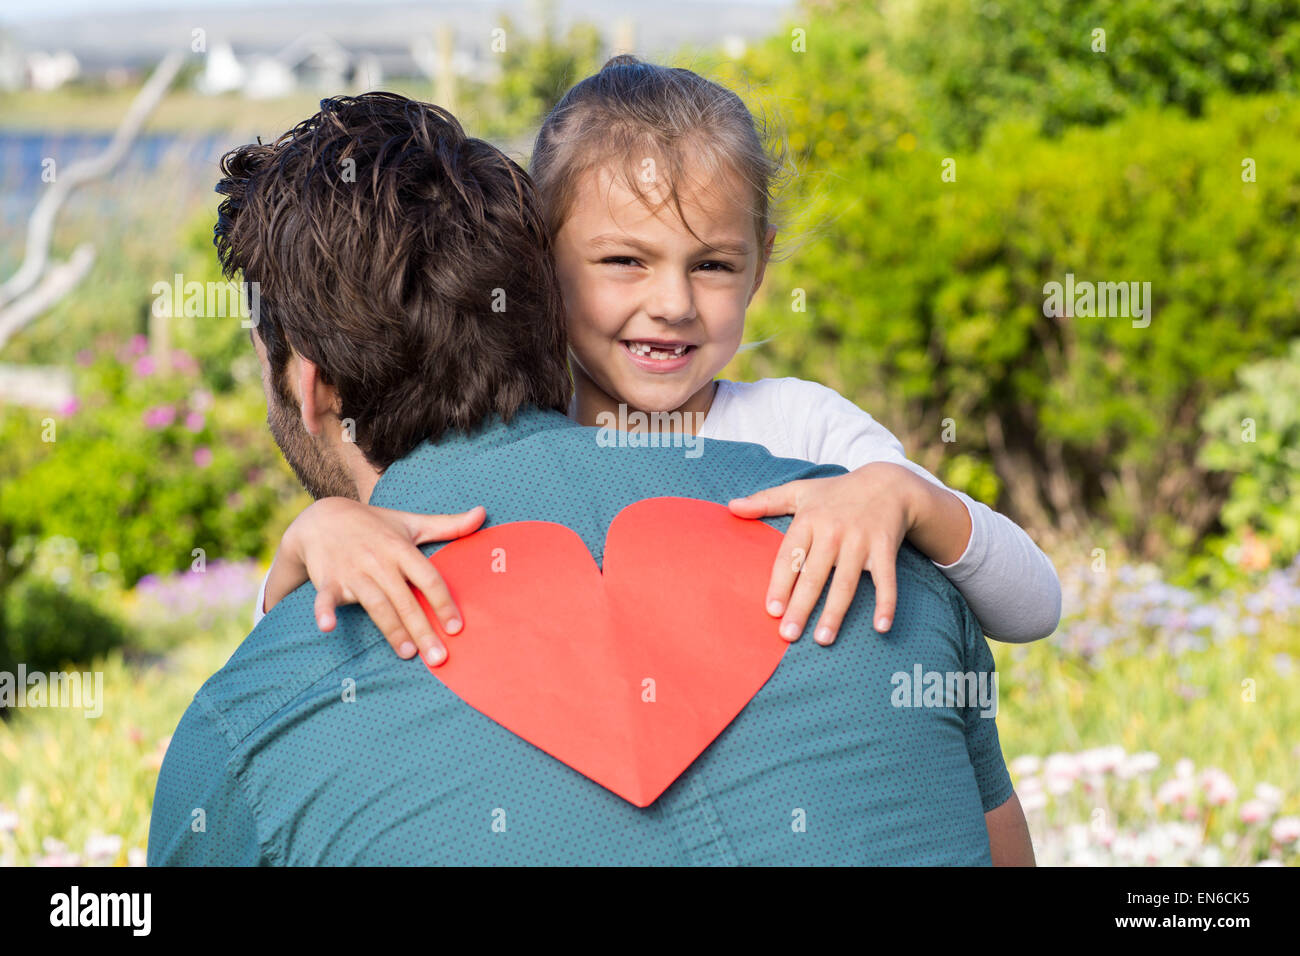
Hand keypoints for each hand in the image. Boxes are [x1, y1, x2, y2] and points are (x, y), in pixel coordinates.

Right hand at [274, 497, 485, 665]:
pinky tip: (327, 627)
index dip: (443, 603)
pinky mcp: (329, 581)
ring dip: (392, 630)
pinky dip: (323, 612)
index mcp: (400, 548)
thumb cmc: (375, 525)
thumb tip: (482, 513)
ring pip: (376, 605)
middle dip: (422, 629)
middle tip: (439, 657)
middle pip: (404, 599)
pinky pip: (325, 598)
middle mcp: (378, 561)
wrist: (323, 517)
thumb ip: (447, 524)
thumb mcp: (411, 522)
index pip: (428, 578)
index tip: (457, 628)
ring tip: (409, 653)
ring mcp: (353, 571)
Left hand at [728, 463, 925, 644]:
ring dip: (834, 613)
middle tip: (788, 635)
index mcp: (809, 520)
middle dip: (801, 607)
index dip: (780, 584)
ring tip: (822, 639)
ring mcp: (860, 540)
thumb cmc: (836, 492)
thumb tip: (731, 506)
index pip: (789, 557)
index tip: (772, 610)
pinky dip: (886, 603)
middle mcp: (833, 531)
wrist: (888, 483)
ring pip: (845, 583)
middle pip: (814, 575)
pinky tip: (881, 627)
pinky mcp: (885, 548)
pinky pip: (886, 580)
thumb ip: (766, 501)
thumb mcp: (800, 491)